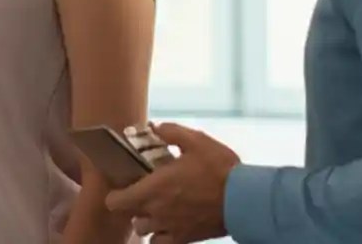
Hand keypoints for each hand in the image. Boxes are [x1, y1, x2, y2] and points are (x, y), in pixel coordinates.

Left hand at [105, 123, 240, 243]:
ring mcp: (171, 228)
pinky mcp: (186, 238)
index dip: (116, 194)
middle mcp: (158, 212)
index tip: (124, 185)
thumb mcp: (196, 140)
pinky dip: (162, 237)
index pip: (116, 201)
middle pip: (131, 217)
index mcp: (154, 188)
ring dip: (148, 222)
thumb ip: (171, 132)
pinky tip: (171, 224)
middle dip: (134, 206)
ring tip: (158, 209)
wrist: (245, 199)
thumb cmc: (220, 169)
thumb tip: (154, 127)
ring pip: (146, 232)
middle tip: (146, 193)